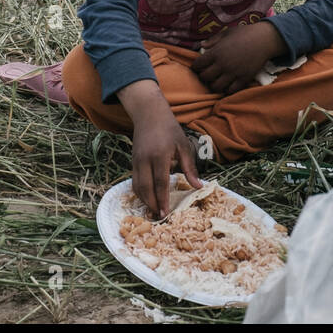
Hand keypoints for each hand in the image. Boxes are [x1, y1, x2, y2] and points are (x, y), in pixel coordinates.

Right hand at [120, 81, 200, 217]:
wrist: (149, 114)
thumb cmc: (169, 129)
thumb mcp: (183, 146)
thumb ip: (190, 168)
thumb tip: (199, 186)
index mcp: (160, 155)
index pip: (160, 183)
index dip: (162, 200)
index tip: (166, 213)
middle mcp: (145, 160)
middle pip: (146, 188)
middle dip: (152, 204)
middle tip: (159, 217)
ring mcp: (136, 161)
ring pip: (137, 187)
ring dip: (144, 201)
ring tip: (153, 211)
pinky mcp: (132, 162)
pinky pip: (134, 181)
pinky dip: (139, 193)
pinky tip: (147, 199)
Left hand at [192, 21, 284, 94]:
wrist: (264, 39)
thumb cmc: (245, 33)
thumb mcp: (227, 33)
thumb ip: (213, 40)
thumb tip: (202, 45)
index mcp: (216, 52)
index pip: (198, 65)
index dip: (196, 66)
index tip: (199, 66)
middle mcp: (223, 64)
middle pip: (205, 77)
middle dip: (203, 76)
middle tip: (207, 73)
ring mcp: (234, 73)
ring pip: (216, 87)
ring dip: (214, 84)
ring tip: (217, 80)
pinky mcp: (244, 79)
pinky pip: (231, 90)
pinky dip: (227, 89)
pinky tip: (228, 83)